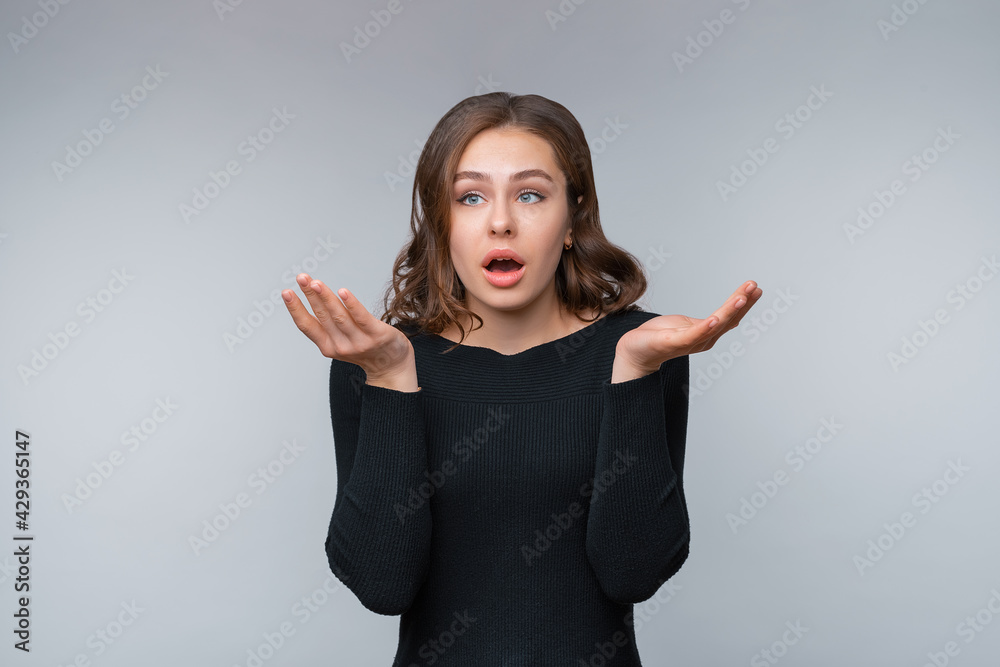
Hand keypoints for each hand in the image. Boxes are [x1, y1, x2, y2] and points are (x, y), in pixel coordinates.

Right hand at [282, 273, 417, 390]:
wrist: (392, 368)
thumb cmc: (366, 349)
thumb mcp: (341, 341)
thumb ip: (328, 325)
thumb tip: (313, 296)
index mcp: (329, 347)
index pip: (307, 326)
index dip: (295, 309)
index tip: (286, 292)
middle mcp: (341, 346)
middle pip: (322, 316)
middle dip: (310, 295)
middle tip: (301, 277)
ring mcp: (360, 341)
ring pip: (339, 316)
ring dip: (326, 298)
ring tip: (315, 282)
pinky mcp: (377, 335)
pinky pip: (362, 317)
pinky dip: (351, 304)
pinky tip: (343, 291)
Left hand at [612, 281, 762, 381]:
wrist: (634, 351)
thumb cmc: (659, 336)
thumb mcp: (686, 324)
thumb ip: (704, 323)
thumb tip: (720, 316)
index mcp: (707, 334)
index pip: (731, 317)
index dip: (744, 303)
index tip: (755, 288)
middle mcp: (703, 340)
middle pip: (728, 320)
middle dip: (742, 303)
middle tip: (754, 287)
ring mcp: (690, 342)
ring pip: (715, 325)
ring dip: (729, 311)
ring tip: (741, 298)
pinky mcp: (674, 342)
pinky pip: (693, 335)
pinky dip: (706, 327)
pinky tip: (715, 319)